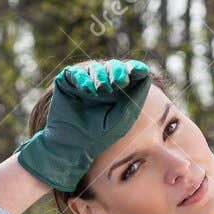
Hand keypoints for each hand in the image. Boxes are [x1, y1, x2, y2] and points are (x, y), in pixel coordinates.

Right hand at [16, 58, 152, 192]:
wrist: (72, 146)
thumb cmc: (99, 137)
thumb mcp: (121, 120)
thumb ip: (133, 100)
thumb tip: (146, 76)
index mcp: (116, 92)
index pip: (126, 74)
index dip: (133, 68)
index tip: (138, 70)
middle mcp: (100, 84)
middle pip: (111, 67)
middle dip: (117, 71)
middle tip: (120, 81)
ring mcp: (83, 82)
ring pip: (94, 67)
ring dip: (100, 76)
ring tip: (102, 90)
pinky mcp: (67, 82)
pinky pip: (74, 72)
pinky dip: (82, 78)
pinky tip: (87, 89)